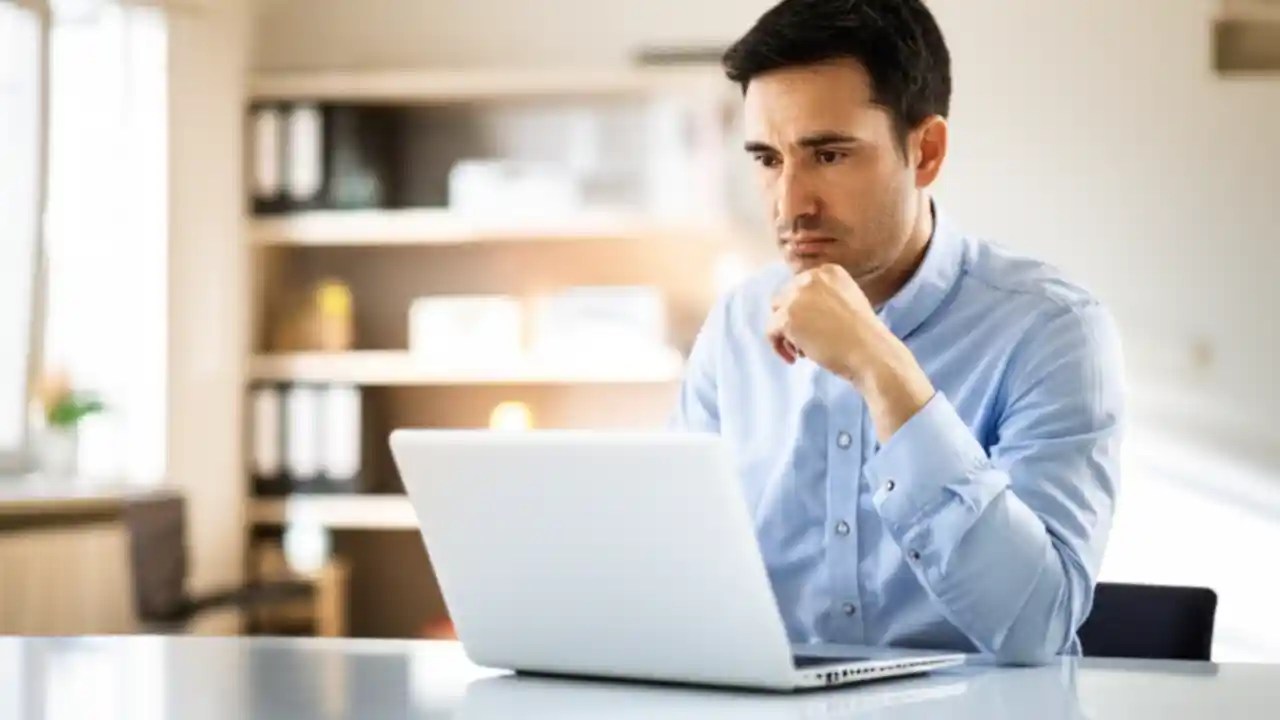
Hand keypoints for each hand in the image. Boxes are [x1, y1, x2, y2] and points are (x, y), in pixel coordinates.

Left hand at [767, 263, 935, 441]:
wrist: (870, 352)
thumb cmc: (864, 336)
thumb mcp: (848, 302)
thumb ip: (825, 299)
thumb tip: (798, 310)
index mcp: (828, 271)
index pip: (800, 287)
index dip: (803, 310)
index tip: (815, 328)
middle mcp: (810, 278)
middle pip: (784, 298)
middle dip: (793, 321)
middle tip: (808, 343)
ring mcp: (797, 296)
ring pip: (776, 314)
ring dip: (787, 334)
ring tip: (804, 352)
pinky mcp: (787, 317)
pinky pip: (770, 331)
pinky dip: (779, 347)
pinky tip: (795, 358)